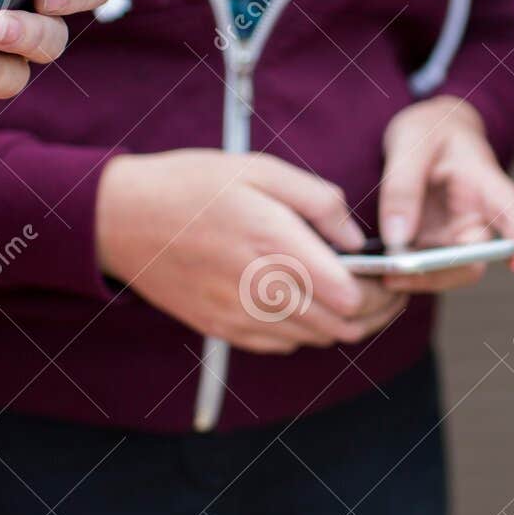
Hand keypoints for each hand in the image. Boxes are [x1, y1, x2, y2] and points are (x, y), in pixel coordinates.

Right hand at [96, 151, 404, 353]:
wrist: (122, 219)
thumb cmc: (192, 185)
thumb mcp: (261, 169)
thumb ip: (320, 201)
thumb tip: (357, 238)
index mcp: (275, 244)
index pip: (352, 296)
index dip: (382, 289)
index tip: (391, 272)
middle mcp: (260, 289)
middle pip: (342, 326)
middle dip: (376, 311)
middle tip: (389, 290)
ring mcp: (240, 316)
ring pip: (317, 340)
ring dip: (345, 323)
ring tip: (355, 295)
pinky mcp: (224, 329)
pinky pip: (284, 345)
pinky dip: (307, 330)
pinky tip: (308, 302)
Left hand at [376, 97, 513, 292]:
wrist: (424, 130)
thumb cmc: (428, 129)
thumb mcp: (411, 142)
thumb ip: (402, 186)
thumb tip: (398, 239)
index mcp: (485, 182)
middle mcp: (476, 215)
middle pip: (475, 258)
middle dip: (441, 273)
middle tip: (397, 273)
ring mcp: (455, 232)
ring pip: (449, 271)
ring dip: (419, 278)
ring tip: (382, 273)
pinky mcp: (434, 242)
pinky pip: (425, 267)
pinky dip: (405, 273)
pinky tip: (378, 270)